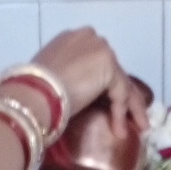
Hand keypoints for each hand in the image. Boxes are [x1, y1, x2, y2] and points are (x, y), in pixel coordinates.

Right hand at [31, 28, 149, 138]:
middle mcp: (89, 38)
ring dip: (130, 108)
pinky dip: (120, 113)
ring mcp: (101, 50)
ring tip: (137, 128)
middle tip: (132, 117)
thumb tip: (71, 93)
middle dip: (124, 95)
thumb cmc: (32, 88)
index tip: (110, 102)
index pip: (97, 62)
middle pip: (113, 71)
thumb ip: (64, 77)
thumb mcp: (49, 77)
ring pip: (121, 82)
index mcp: (72, 40)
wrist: (34, 91)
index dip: (105, 83)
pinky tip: (119, 131)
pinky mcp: (109, 66)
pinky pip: (120, 93)